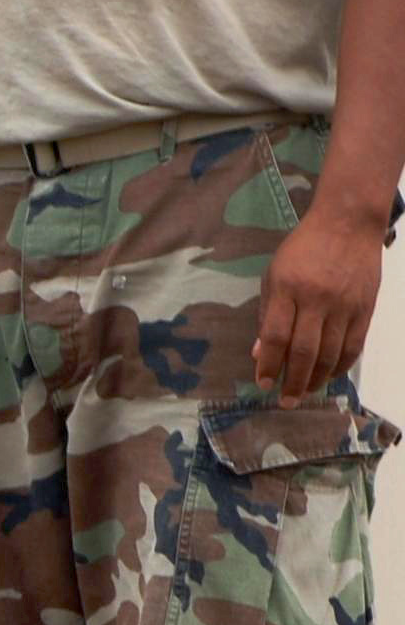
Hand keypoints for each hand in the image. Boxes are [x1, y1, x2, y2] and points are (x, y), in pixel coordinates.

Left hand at [256, 203, 384, 399]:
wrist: (348, 224)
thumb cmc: (303, 250)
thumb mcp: (274, 276)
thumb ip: (267, 314)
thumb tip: (259, 353)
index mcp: (287, 289)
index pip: (276, 336)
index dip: (268, 364)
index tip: (261, 383)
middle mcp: (317, 299)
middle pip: (304, 351)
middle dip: (292, 381)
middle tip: (285, 401)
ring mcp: (344, 305)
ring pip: (330, 353)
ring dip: (316, 379)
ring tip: (304, 393)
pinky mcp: (365, 308)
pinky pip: (353, 346)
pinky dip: (340, 366)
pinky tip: (328, 376)